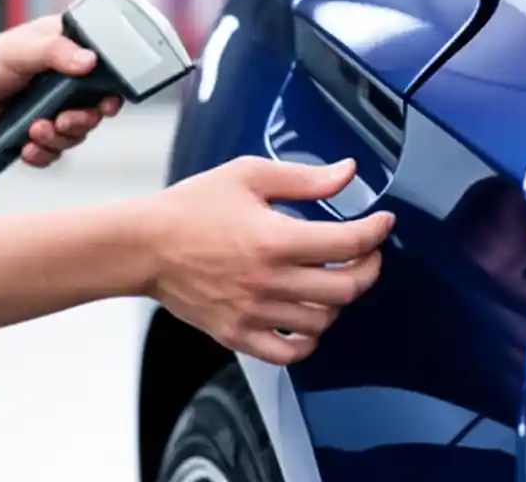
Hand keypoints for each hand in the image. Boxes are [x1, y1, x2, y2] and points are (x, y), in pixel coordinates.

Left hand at [0, 16, 122, 167]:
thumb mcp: (21, 49)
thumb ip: (56, 52)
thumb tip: (89, 61)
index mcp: (68, 48)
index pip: (106, 68)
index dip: (112, 88)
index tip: (106, 104)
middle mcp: (67, 77)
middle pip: (96, 107)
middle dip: (81, 121)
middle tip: (62, 122)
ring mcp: (56, 104)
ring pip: (77, 131)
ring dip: (59, 138)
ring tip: (34, 132)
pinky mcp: (43, 126)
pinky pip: (57, 148)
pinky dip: (45, 152)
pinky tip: (28, 147)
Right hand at [145, 156, 393, 364]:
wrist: (144, 245)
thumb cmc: (190, 208)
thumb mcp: (247, 175)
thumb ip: (303, 178)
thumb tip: (347, 173)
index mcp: (274, 239)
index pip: (348, 243)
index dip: (375, 232)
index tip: (381, 223)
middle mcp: (268, 281)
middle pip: (346, 288)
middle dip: (368, 268)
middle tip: (367, 254)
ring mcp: (253, 312)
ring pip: (323, 321)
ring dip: (339, 301)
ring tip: (333, 282)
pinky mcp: (237, 334)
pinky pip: (289, 353)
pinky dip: (308, 340)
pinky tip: (307, 318)